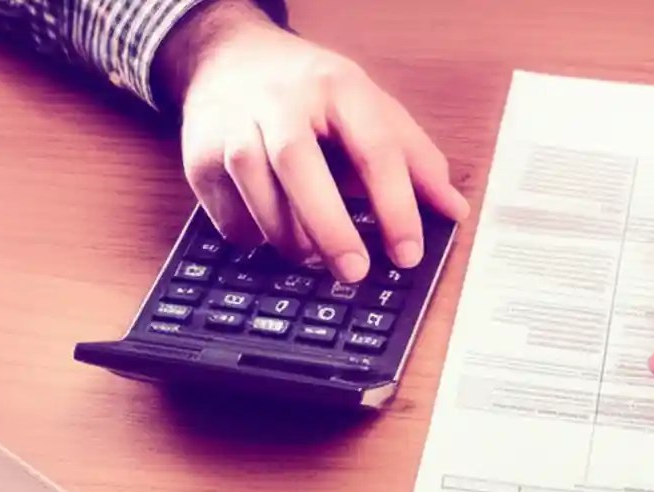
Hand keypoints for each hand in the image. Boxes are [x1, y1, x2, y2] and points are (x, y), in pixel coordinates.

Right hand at [155, 0, 468, 281]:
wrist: (228, 58)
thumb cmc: (312, 92)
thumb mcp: (372, 110)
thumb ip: (417, 160)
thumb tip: (455, 211)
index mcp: (339, 86)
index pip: (375, 148)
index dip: (396, 206)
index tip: (408, 253)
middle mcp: (281, 101)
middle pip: (300, 165)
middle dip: (330, 227)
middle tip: (355, 272)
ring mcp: (233, 126)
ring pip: (258, 194)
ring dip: (292, 239)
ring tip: (318, 258)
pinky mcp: (198, 155)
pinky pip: (230, 216)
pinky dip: (256, 237)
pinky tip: (276, 233)